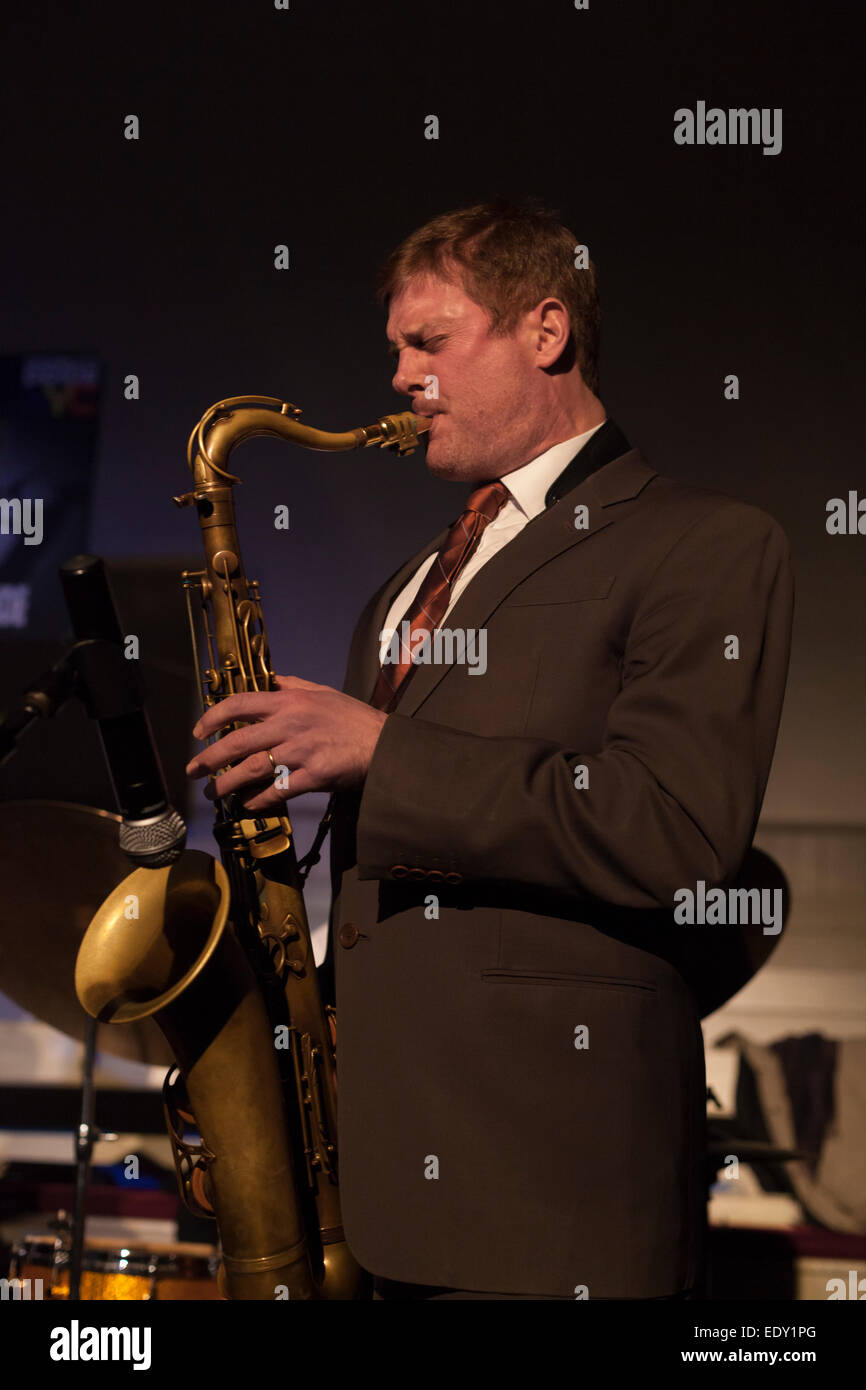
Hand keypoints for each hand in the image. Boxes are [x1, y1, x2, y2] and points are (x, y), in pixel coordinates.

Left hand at [185, 674, 387, 812]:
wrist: (383, 744)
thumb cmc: (354, 718)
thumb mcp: (322, 692)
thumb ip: (294, 685)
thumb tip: (272, 678)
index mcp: (289, 701)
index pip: (239, 704)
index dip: (212, 718)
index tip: (199, 732)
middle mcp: (290, 724)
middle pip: (237, 741)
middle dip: (209, 759)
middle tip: (195, 770)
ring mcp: (301, 751)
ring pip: (251, 769)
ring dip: (227, 784)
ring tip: (214, 793)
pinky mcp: (313, 775)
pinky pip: (277, 790)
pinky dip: (258, 800)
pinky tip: (248, 804)